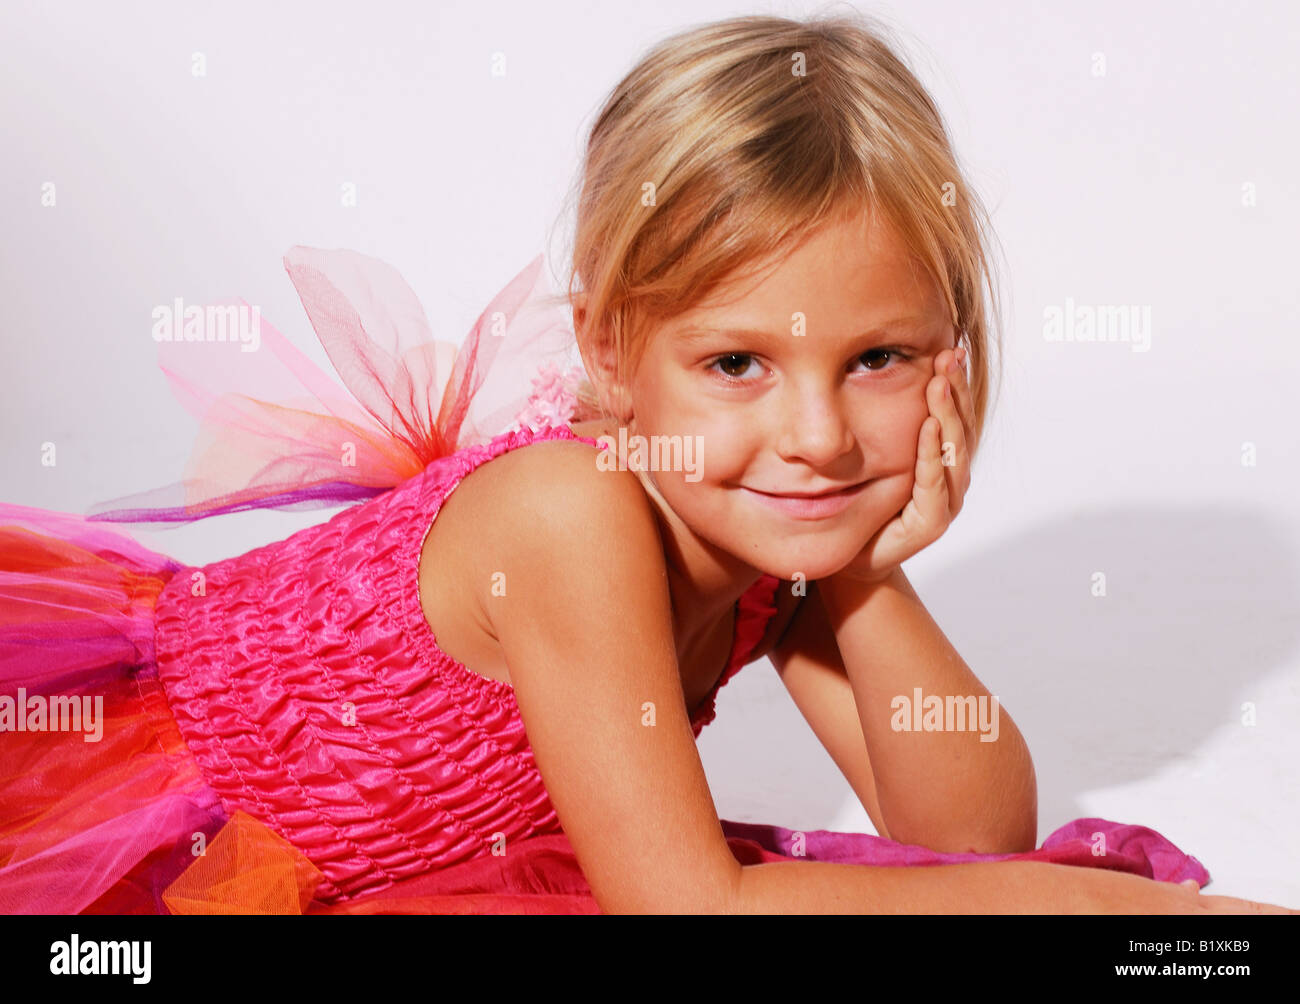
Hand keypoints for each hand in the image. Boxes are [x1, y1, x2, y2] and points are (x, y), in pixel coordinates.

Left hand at [830, 345, 974, 585]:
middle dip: (955, 390)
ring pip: (954, 455)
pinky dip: (933, 457)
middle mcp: (948, 480)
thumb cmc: (863, 504)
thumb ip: (884, 419)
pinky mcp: (928, 526)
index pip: (954, 415)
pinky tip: (930, 429)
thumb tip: (874, 364)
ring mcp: (942, 503)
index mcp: (940, 460)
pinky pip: (934, 488)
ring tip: (940, 384)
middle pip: (960, 428)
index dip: (954, 383)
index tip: (951, 347)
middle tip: (950, 356)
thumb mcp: (873, 455)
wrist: (850, 556)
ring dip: (948, 416)